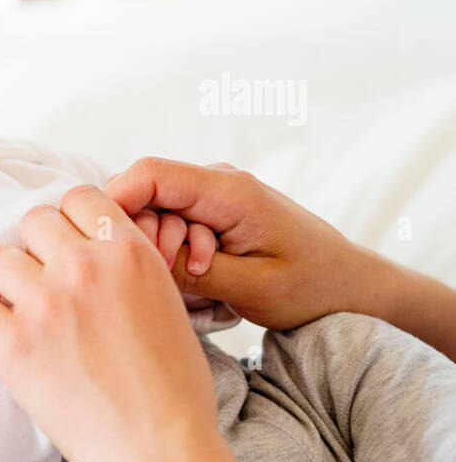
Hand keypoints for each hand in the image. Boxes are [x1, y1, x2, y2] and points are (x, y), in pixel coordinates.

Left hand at [0, 185, 220, 461]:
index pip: (79, 197)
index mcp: (130, 252)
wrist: (160, 453)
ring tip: (24, 317)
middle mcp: (85, 267)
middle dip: (37, 251)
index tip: (69, 252)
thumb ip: (127, 267)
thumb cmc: (173, 390)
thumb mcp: (169, 303)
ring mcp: (45, 303)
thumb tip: (86, 249)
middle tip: (46, 289)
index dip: (70, 224)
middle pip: (34, 222)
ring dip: (7, 283)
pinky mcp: (11, 344)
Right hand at [104, 158, 376, 329]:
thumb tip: (131, 254)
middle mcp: (216, 181)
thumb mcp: (249, 288)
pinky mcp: (209, 211)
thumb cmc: (312, 287)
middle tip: (185, 275)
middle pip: (143, 193)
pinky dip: (172, 250)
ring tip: (205, 276)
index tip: (111, 248)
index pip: (149, 174)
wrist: (351, 285)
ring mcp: (211, 194)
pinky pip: (168, 222)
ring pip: (152, 211)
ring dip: (163, 247)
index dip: (115, 203)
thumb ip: (185, 269)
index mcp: (230, 191)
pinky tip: (203, 272)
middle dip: (145, 237)